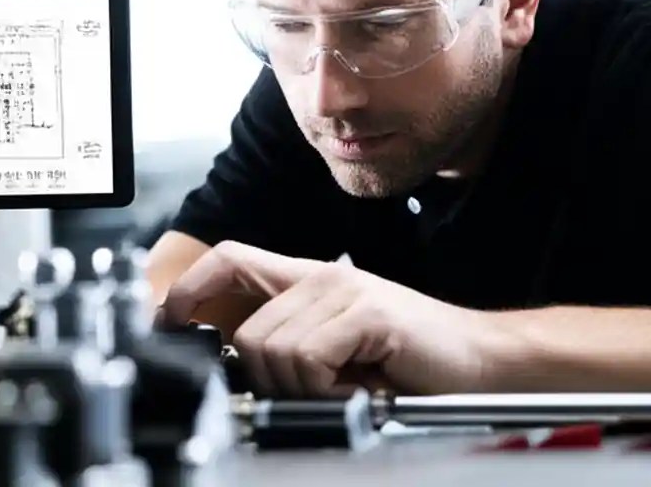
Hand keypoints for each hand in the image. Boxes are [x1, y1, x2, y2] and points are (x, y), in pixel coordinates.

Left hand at [160, 241, 491, 396]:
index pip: (231, 259)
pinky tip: (358, 387)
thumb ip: (290, 343)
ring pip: (272, 349)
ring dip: (303, 388)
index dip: (190, 288)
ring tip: (344, 386)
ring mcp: (344, 290)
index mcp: (310, 280)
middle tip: (316, 390)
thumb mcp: (338, 347)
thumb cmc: (411, 361)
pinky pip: (308, 359)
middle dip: (269, 380)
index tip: (169, 320)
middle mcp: (322, 277)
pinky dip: (327, 388)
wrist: (481, 363)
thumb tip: (235, 360)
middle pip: (246, 330)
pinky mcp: (366, 312)